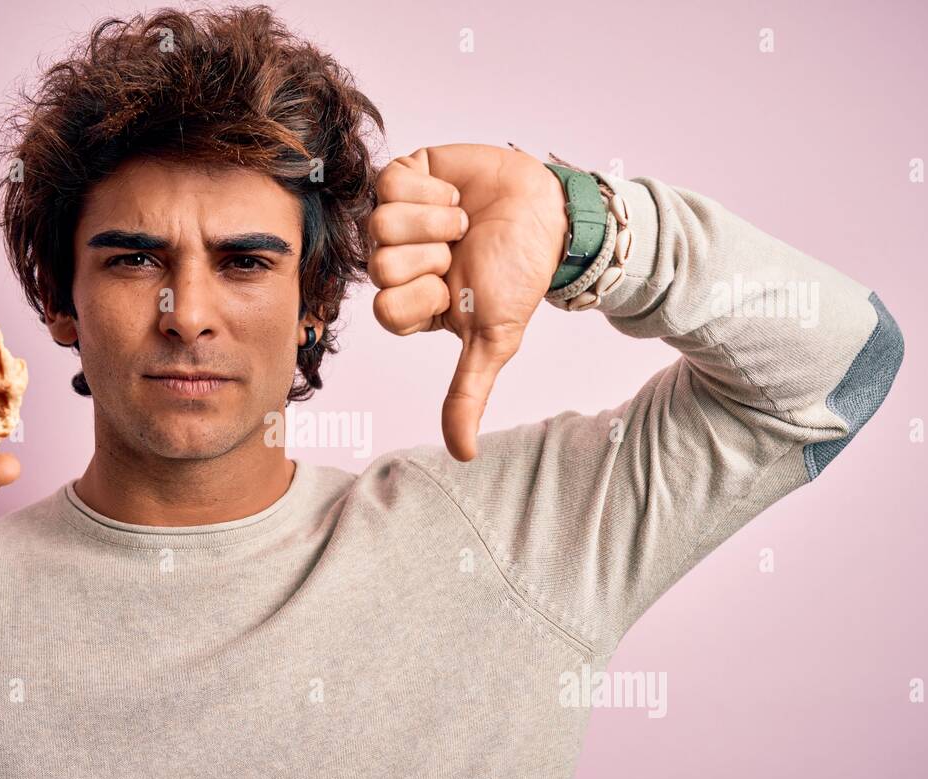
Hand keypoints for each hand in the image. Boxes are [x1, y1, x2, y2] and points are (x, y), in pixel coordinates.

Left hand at [368, 144, 567, 460]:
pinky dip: (432, 189)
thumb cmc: (519, 276)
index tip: (455, 288)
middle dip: (432, 256)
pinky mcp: (404, 176)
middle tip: (460, 252)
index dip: (424, 296)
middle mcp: (395, 262)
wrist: (549, 214)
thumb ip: (467, 394)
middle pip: (378, 265)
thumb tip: (462, 454)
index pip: (384, 308)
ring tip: (462, 223)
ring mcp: (395, 219)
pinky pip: (390, 182)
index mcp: (408, 303)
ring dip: (436, 222)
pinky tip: (454, 195)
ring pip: (381, 222)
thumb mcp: (493, 341)